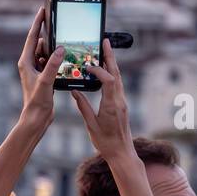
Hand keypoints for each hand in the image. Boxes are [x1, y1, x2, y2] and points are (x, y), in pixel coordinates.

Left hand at [17, 6, 63, 127]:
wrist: (36, 117)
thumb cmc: (37, 101)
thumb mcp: (46, 81)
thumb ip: (53, 65)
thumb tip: (59, 49)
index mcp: (25, 62)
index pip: (32, 37)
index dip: (37, 23)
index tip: (42, 11)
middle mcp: (29, 64)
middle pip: (40, 44)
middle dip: (49, 37)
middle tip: (60, 29)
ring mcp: (36, 70)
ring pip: (46, 53)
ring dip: (54, 50)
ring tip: (64, 47)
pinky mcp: (43, 76)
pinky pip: (50, 62)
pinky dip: (57, 60)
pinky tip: (65, 61)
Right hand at [71, 40, 132, 158]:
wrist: (122, 153)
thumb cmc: (106, 142)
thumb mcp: (91, 124)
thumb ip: (82, 106)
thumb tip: (75, 91)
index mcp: (112, 105)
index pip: (108, 80)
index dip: (98, 70)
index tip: (87, 67)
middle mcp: (119, 101)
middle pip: (117, 74)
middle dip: (110, 57)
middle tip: (105, 42)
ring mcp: (122, 102)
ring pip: (119, 78)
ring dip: (112, 64)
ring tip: (105, 51)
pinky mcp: (121, 105)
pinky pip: (118, 85)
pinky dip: (112, 74)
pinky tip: (106, 71)